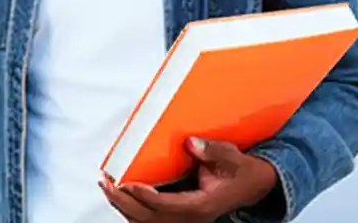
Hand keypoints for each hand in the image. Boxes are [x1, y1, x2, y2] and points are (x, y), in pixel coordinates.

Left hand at [100, 138, 278, 221]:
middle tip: (105, 183)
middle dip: (123, 202)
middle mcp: (191, 218)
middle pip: (149, 218)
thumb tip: (191, 143)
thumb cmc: (240, 171)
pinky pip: (151, 220)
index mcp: (202, 206)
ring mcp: (184, 220)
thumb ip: (214, 151)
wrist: (252, 186)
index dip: (143, 196)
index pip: (165, 205)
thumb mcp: (233, 157)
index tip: (126, 183)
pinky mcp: (179, 216)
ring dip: (124, 207)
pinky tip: (120, 195)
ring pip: (147, 222)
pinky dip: (132, 210)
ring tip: (106, 186)